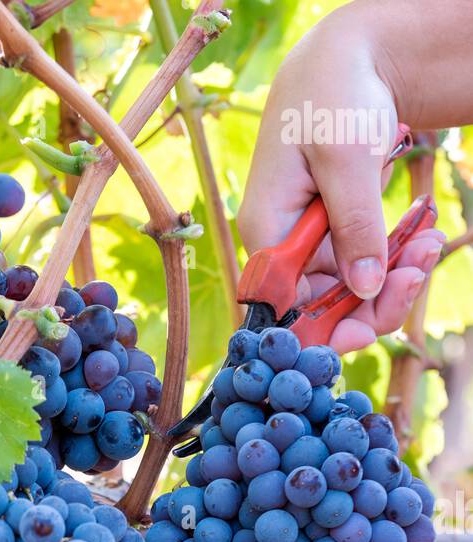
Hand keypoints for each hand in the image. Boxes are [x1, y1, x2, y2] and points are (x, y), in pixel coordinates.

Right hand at [237, 4, 445, 351]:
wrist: (350, 55)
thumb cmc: (335, 94)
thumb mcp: (347, 157)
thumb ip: (354, 225)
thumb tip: (362, 289)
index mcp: (267, 229)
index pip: (286, 304)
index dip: (323, 327)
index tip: (366, 330)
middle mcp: (284, 244)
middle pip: (322, 305)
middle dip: (372, 301)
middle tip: (418, 273)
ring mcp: (312, 239)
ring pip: (351, 289)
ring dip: (394, 279)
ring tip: (430, 245)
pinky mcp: (337, 231)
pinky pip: (366, 263)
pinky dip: (398, 257)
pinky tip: (424, 236)